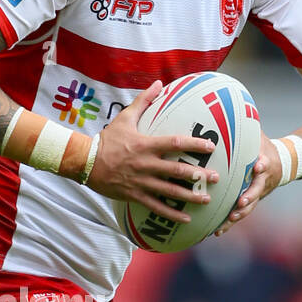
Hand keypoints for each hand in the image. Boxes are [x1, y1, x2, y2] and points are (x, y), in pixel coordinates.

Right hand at [84, 80, 221, 223]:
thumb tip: (158, 83)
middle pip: (177, 171)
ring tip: (207, 199)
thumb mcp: (125, 117)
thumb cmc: (107, 139)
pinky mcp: (135, 195)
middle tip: (216, 178)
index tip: (210, 147)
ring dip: (190, 196)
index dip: (194, 145)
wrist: (85, 161)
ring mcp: (141, 182)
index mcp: (146, 145)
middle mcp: (146, 165)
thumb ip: (144, 101)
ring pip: (170, 191)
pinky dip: (172, 214)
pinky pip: (156, 206)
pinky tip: (186, 219)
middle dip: (199, 175)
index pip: (175, 144)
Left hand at [213, 132, 281, 236]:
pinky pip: (239, 214)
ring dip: (238, 215)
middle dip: (250, 197)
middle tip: (241, 202)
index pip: (266, 164)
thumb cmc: (265, 146)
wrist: (285, 163)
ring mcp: (258, 194)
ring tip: (227, 222)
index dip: (263, 165)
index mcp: (266, 164)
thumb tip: (229, 105)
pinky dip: (229, 223)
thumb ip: (246, 126)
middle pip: (257, 191)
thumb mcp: (259, 135)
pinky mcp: (251, 202)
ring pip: (249, 207)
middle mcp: (263, 182)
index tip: (260, 166)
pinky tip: (216, 232)